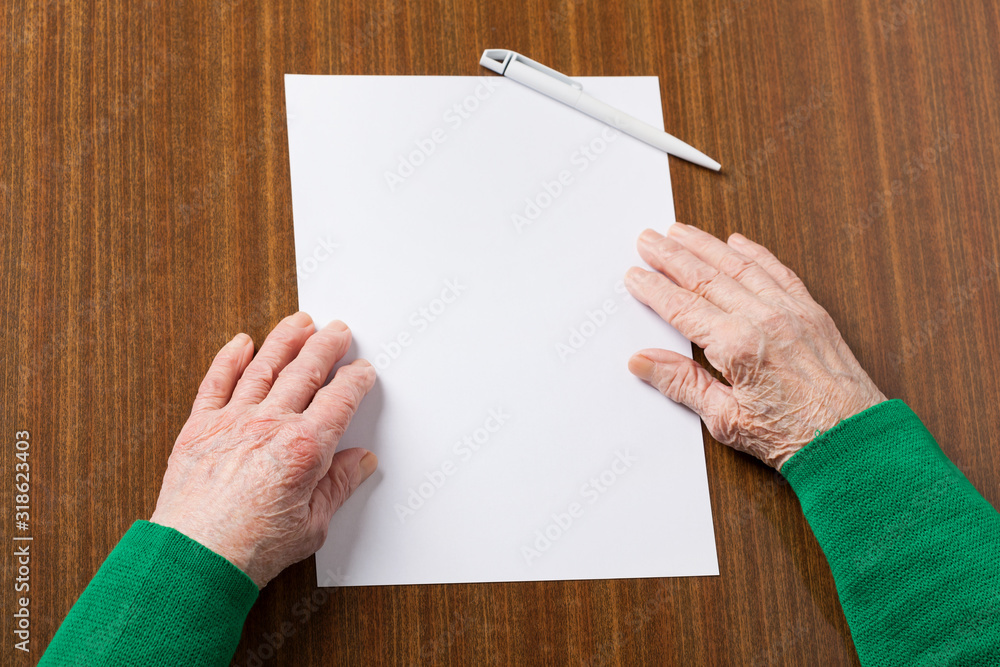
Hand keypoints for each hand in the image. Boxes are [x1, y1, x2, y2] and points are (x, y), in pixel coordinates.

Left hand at [150, 312, 376, 587]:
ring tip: (300, 322)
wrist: (195, 558)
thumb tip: (361, 462)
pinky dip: (230, 358)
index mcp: (306, 448)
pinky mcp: (200, 427)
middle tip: (337, 330)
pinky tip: (242, 343)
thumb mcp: (313, 524)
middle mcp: (271, 425)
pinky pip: (216, 382)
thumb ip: (339, 485)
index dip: (356, 379)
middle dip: (326, 346)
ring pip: (265, 366)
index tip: (362, 370)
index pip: (340, 399)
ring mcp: (233, 421)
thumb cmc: (251, 547)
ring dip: (286, 339)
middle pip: (306, 371)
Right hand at [624, 224, 885, 468]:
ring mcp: (791, 311)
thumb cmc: (793, 437)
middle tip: (648, 239)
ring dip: (706, 245)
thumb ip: (682, 384)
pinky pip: (778, 271)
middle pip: (706, 277)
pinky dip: (756, 253)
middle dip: (672, 255)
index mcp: (738, 346)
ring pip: (739, 265)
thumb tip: (643, 362)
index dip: (654, 289)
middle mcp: (765, 319)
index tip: (635, 275)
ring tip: (680, 231)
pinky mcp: (812, 312)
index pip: (683, 308)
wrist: (853, 441)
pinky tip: (737, 242)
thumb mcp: (726, 420)